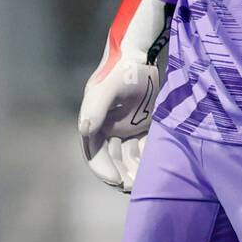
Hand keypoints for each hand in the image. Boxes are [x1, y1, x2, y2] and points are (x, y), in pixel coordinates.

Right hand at [78, 0, 168, 192]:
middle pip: (112, 160)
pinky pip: (144, 148)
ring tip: (145, 181)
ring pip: (129, 157)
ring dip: (135, 170)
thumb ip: (96, 107)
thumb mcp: (108, 87)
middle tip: (134, 187)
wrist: (143, 55)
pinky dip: (148, 159)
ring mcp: (126, 128)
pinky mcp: (143, 125)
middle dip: (121, 174)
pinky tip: (157, 166)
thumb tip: (85, 131)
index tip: (117, 181)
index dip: (104, 169)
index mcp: (94, 123)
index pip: (95, 154)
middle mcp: (108, 128)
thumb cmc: (123, 69)